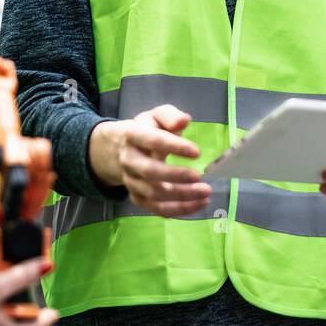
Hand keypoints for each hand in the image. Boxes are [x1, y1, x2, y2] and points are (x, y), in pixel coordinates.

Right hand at [89, 105, 211, 216]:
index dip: (175, 147)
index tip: (197, 152)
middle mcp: (129, 160)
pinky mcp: (138, 198)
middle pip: (150, 172)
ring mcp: (131, 182)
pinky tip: (199, 204)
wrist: (119, 150)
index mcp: (133, 136)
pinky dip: (179, 209)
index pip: (153, 140)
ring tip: (205, 194)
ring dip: (181, 197)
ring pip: (154, 194)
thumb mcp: (157, 116)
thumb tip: (184, 121)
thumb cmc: (147, 131)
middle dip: (176, 176)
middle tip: (200, 177)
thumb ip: (170, 116)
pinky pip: (157, 208)